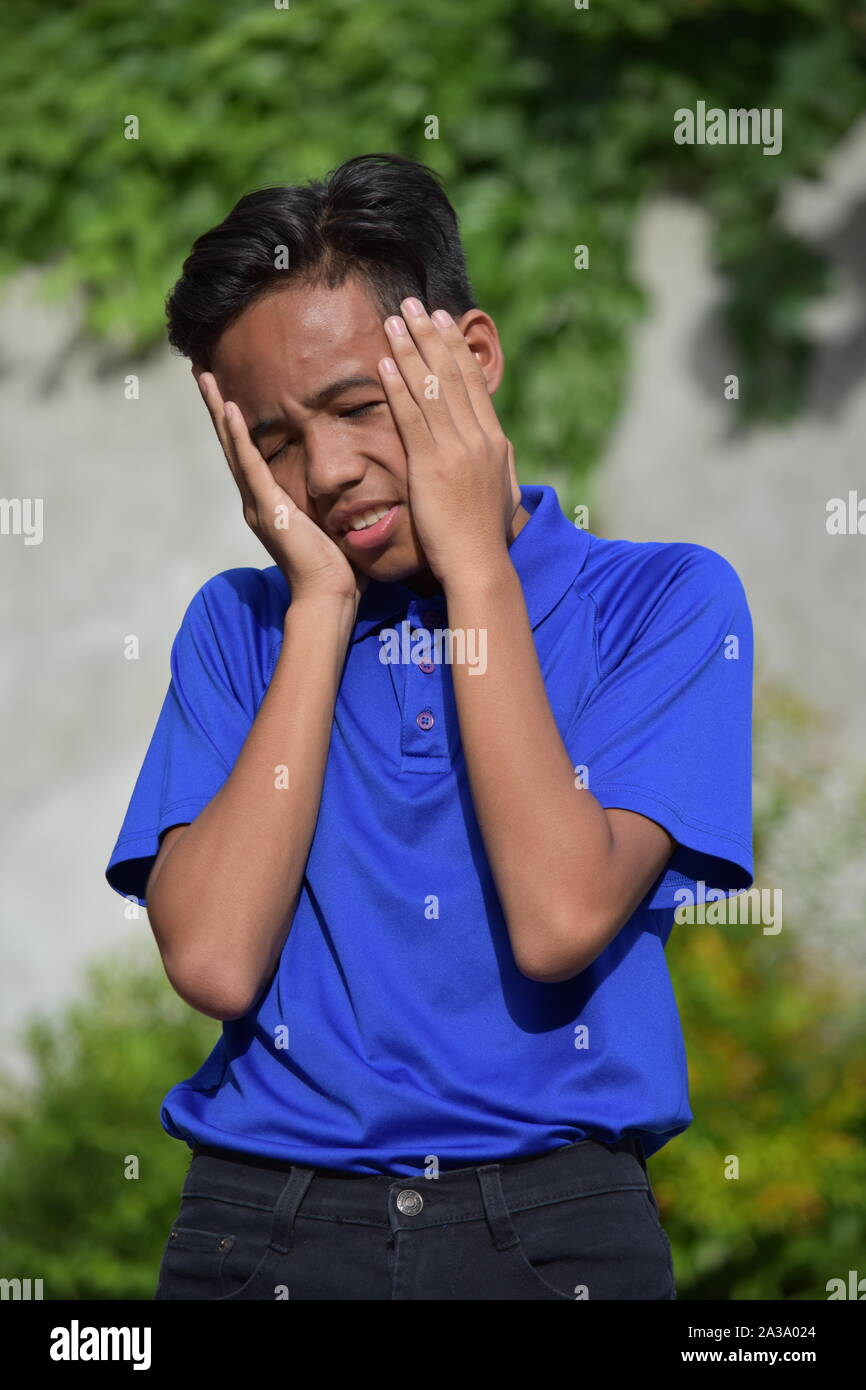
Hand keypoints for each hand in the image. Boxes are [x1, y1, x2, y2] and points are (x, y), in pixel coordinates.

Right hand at [192, 367, 367, 605]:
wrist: (329, 597)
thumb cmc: (338, 569)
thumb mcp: (334, 523)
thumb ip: (333, 503)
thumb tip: (353, 485)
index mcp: (269, 502)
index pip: (249, 453)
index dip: (235, 421)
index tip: (225, 389)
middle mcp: (256, 500)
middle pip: (231, 442)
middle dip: (215, 405)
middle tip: (200, 370)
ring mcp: (258, 503)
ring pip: (232, 446)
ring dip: (217, 409)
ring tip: (203, 376)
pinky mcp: (269, 508)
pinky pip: (250, 464)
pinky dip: (238, 436)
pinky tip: (227, 407)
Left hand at [377, 298, 520, 585]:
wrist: (480, 563)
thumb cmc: (485, 538)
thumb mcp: (498, 493)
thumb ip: (495, 466)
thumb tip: (498, 450)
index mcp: (494, 443)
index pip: (474, 385)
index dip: (457, 350)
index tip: (444, 322)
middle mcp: (478, 438)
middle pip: (453, 375)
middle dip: (433, 336)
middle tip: (415, 305)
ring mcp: (456, 449)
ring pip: (431, 387)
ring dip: (411, 350)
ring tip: (394, 321)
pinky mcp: (431, 464)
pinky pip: (411, 416)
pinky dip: (398, 387)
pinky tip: (384, 363)